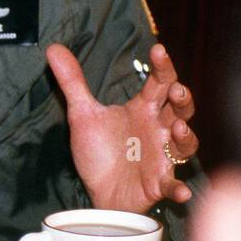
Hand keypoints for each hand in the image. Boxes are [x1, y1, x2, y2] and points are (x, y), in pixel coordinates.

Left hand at [46, 42, 198, 213]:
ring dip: (186, 137)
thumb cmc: (99, 151)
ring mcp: (162, 157)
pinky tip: (181, 193)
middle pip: (179, 110)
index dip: (162, 66)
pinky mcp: (159, 183)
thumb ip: (73, 82)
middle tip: (176, 89)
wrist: (98, 191)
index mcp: (144, 110)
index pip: (159, 83)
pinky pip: (173, 185)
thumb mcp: (82, 115)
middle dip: (182, 99)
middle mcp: (159, 130)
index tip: (158, 50)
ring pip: (184, 144)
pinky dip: (178, 189)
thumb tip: (53, 48)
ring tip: (179, 129)